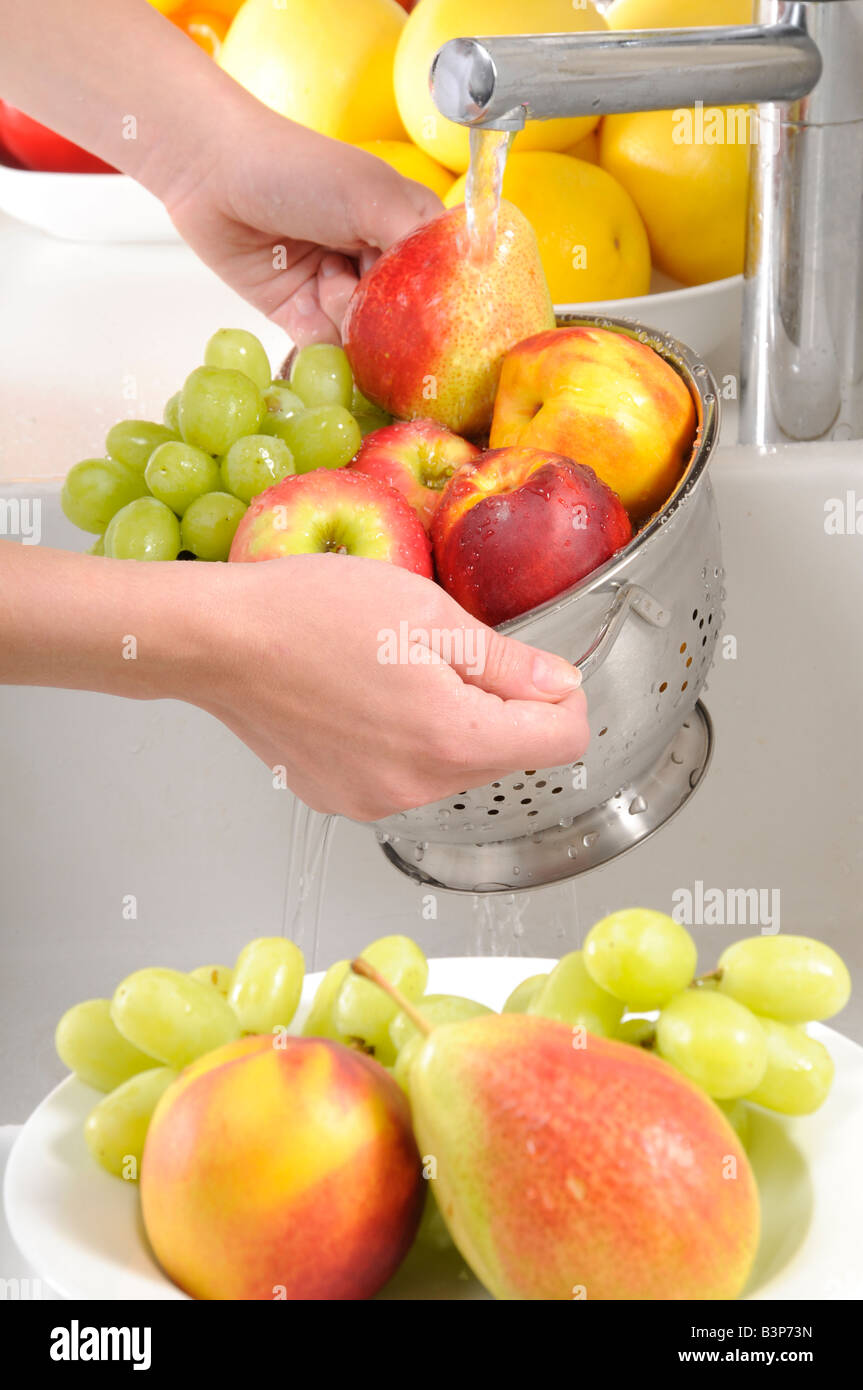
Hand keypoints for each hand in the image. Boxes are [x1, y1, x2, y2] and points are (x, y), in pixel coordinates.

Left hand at [166, 100, 441, 346]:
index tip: (426, 306)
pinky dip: (321, 338)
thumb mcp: (373, 197)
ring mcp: (344, 294)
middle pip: (407, 320)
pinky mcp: (305, 318)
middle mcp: (382, 265)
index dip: (439, 302)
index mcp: (410, 230)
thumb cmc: (297, 169)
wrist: (213, 175)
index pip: (446, 283)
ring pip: (368, 341)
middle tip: (355, 270)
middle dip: (384, 310)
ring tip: (321, 272)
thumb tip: (455, 298)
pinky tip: (306, 296)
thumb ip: (419, 248)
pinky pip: (330, 353)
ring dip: (344, 314)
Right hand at [196, 555, 588, 820]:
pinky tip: (360, 698)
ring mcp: (376, 802)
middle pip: (505, 755)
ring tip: (391, 671)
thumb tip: (560, 684)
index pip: (561, 742)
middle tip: (440, 651)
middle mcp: (418, 788)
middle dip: (495, 706)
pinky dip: (400, 740)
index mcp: (453, 740)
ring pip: (452, 765)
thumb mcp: (428, 613)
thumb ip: (507, 660)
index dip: (562, 698)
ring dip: (446, 723)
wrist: (217, 641)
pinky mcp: (342, 799)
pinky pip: (403, 773)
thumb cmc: (310, 612)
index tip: (534, 668)